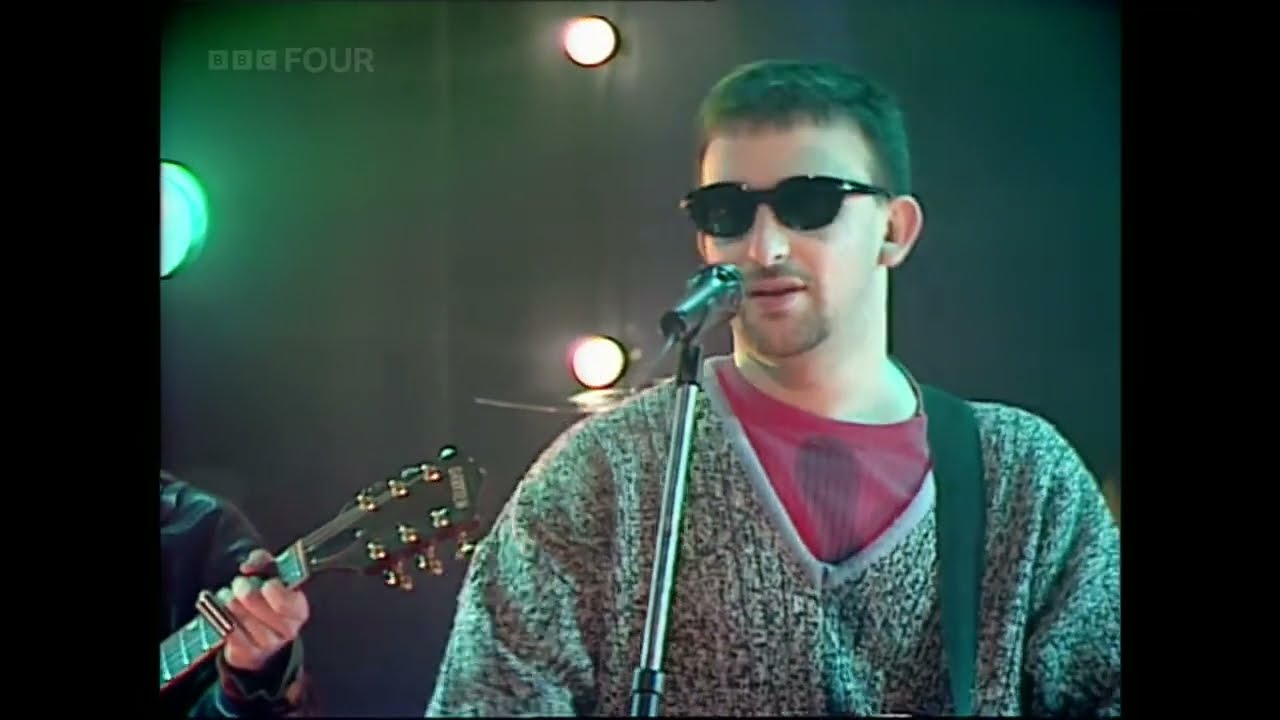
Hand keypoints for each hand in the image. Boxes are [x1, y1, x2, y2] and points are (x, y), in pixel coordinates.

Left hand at [216, 549, 310, 672]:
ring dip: (230, 604)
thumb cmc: (266, 601)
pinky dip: (221, 619)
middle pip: (261, 610)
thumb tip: (249, 565)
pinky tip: (221, 610)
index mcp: (298, 610)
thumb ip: (263, 562)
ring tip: (227, 595)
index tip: (266, 582)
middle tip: (239, 583)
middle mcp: (287, 630)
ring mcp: (266, 644)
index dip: (274, 591)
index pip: (287, 603)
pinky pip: (229, 633)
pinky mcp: (247, 654)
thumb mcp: (270, 577)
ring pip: (242, 620)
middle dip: (246, 593)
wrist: (257, 637)